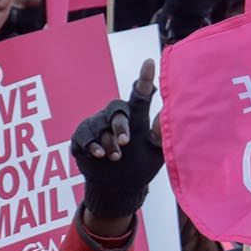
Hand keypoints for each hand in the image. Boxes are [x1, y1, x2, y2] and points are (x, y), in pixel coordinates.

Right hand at [70, 60, 162, 232]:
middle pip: (117, 110)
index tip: (150, 63)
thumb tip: (169, 115)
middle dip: (120, 126)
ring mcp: (97, 126)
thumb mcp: (155, 152)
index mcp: (136, 116)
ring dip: (108, 143)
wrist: (119, 187)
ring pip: (100, 127)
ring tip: (116, 157)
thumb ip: (161, 133)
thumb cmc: (141, 164)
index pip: (141, 94)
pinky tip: (98, 154)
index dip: (145, 78)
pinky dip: (91, 145)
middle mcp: (115, 116)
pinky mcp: (81, 138)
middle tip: (125, 142)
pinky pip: (83, 136)